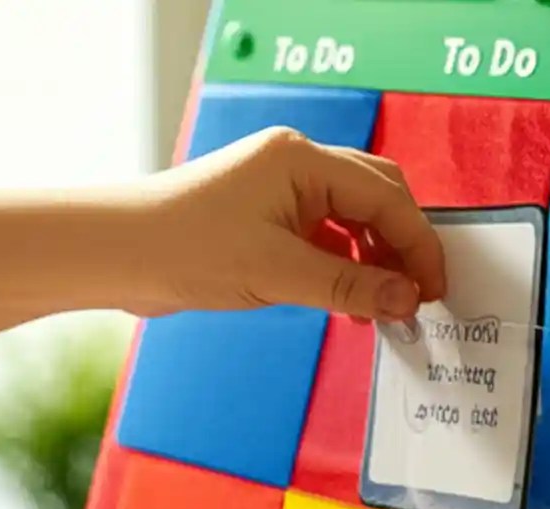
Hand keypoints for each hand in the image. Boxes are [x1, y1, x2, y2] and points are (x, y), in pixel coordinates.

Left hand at [125, 126, 445, 320]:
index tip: (433, 289)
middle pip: (376, 197)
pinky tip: (347, 302)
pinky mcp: (263, 216)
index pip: (385, 196)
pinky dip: (342, 266)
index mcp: (301, 160)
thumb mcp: (275, 274)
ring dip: (372, 260)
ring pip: (350, 218)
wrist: (116, 254)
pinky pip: (322, 235)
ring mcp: (278, 189)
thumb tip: (406, 300)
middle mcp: (294, 165)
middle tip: (418, 295)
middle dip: (402, 246)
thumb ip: (348, 287)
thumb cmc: (181, 248)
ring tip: (383, 308)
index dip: (417, 245)